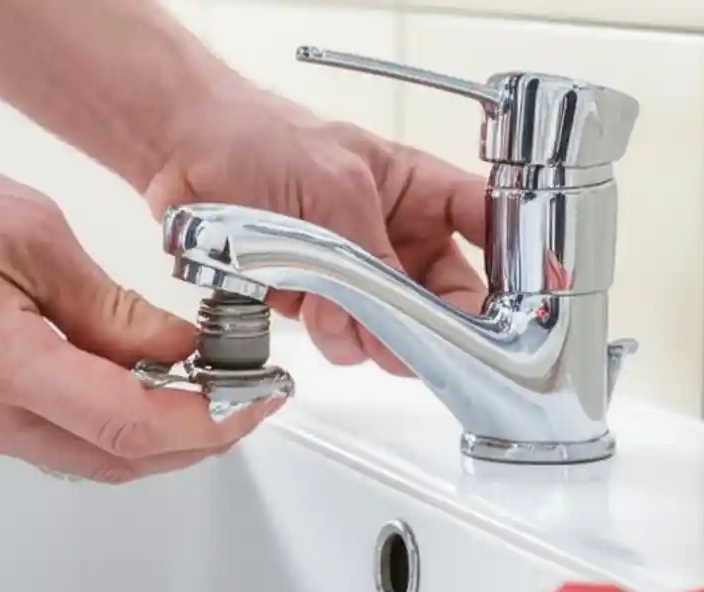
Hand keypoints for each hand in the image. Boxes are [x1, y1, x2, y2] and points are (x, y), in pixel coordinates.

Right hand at [0, 140, 283, 482]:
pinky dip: (89, 421)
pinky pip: (35, 440)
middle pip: (110, 459)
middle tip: (236, 399)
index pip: (128, 424)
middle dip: (189, 438)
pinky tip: (114, 382)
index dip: (207, 423)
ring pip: (75, 457)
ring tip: (185, 385)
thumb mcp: (31, 233)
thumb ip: (111, 306)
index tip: (251, 403)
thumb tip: (174, 348)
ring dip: (140, 433)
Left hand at [145, 91, 487, 375]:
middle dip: (431, 324)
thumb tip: (403, 319)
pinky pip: (347, 338)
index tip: (519, 309)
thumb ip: (375, 259)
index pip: (490, 228)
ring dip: (371, 332)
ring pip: (394, 329)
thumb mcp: (335, 192)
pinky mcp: (316, 299)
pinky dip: (334, 336)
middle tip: (418, 340)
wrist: (184, 155)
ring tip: (337, 307)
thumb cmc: (259, 140)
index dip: (514, 269)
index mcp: (417, 190)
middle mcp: (396, 235)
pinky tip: (309, 309)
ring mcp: (356, 272)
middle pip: (447, 298)